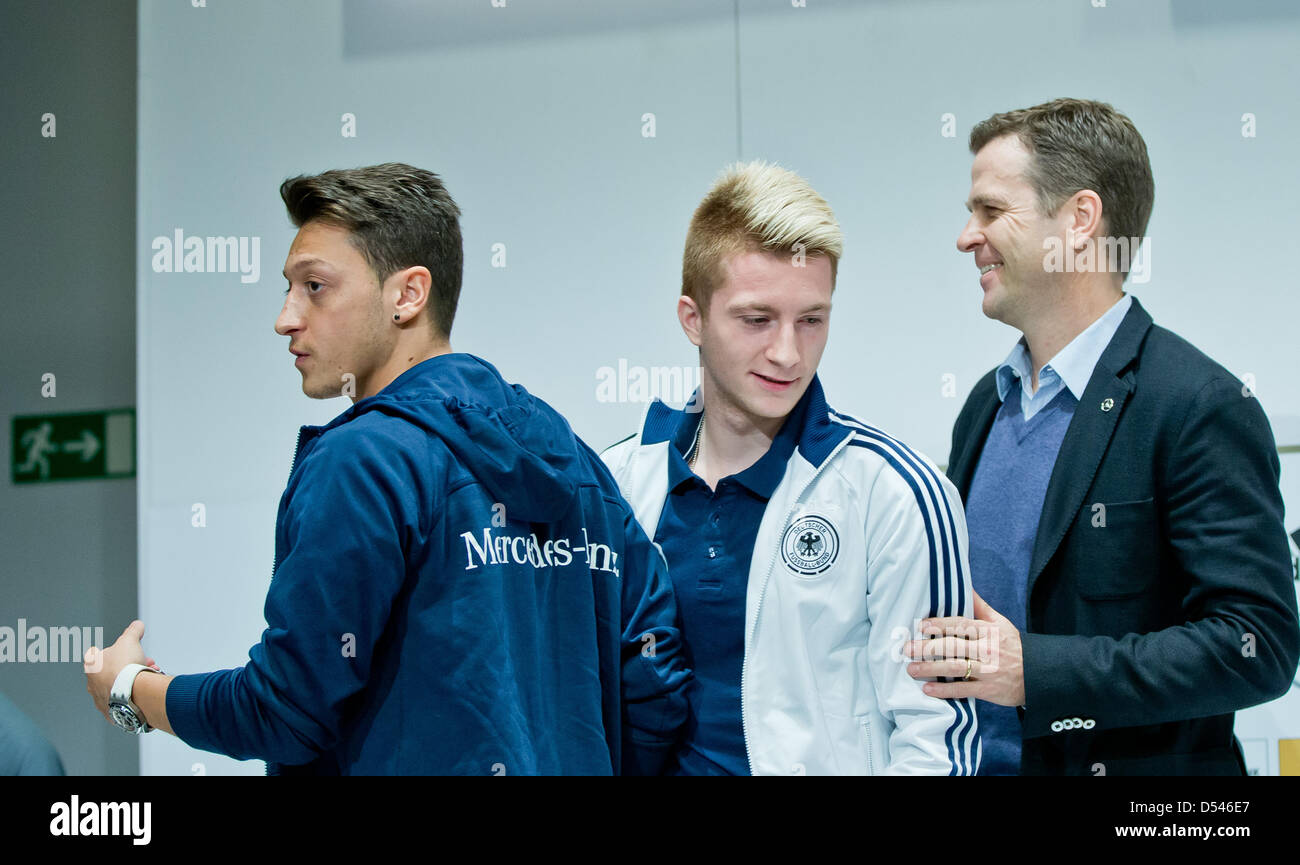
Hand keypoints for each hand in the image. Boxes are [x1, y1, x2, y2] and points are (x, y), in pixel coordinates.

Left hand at [84, 620, 159, 723]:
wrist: (131, 692)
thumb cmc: (125, 666)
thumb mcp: (130, 640)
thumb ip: (133, 631)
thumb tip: (137, 624)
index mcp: (91, 664)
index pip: (96, 654)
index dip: (114, 651)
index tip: (125, 651)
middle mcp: (91, 683)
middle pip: (111, 671)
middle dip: (128, 666)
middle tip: (143, 664)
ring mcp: (100, 699)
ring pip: (117, 687)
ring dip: (131, 681)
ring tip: (147, 677)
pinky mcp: (110, 712)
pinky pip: (122, 702)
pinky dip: (132, 697)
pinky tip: (143, 692)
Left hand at [903, 591, 1024, 706]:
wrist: (1038, 675)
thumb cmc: (1013, 646)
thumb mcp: (1000, 623)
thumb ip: (980, 607)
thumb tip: (964, 585)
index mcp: (989, 631)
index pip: (961, 625)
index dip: (940, 625)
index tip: (921, 625)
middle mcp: (988, 650)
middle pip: (954, 647)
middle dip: (928, 648)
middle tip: (907, 649)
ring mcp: (988, 671)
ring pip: (955, 668)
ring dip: (931, 669)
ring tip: (911, 669)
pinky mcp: (988, 690)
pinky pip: (963, 689)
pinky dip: (945, 690)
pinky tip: (928, 690)